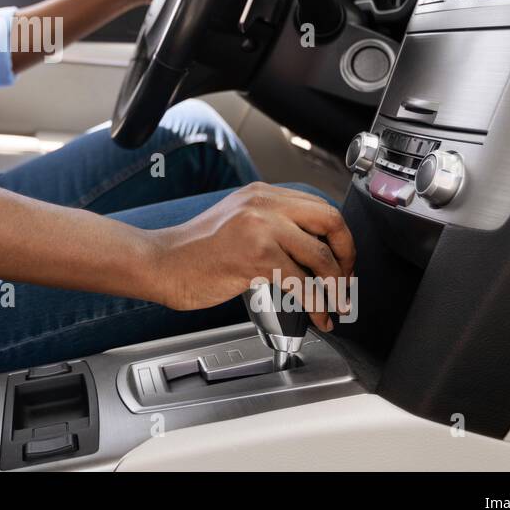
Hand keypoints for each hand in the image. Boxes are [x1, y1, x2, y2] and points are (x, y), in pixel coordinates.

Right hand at [145, 183, 354, 331]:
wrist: (161, 263)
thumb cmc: (194, 252)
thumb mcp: (237, 223)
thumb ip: (270, 226)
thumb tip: (310, 251)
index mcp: (262, 194)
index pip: (320, 207)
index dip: (340, 237)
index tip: (343, 260)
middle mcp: (263, 204)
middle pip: (330, 222)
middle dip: (347, 257)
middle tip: (347, 282)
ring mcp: (259, 228)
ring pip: (320, 256)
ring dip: (337, 287)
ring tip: (337, 305)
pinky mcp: (255, 256)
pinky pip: (301, 282)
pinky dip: (316, 304)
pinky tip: (317, 316)